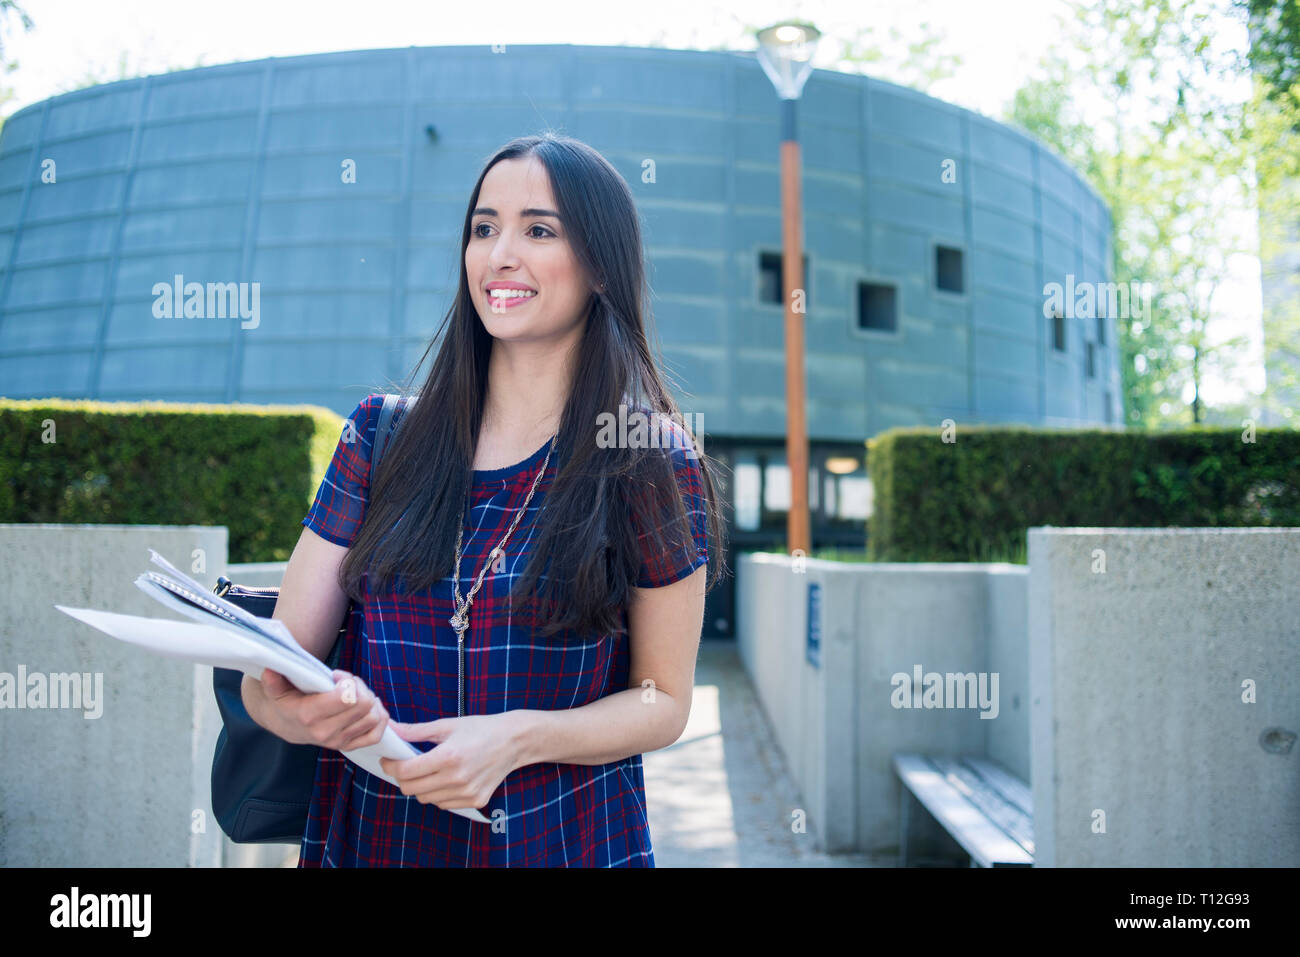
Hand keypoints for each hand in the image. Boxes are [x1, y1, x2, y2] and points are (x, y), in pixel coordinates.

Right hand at [258, 668, 388, 750]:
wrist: (285, 724)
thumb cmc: (285, 700)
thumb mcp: (276, 688)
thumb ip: (274, 680)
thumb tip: (270, 671)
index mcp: (309, 716)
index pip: (347, 698)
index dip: (348, 681)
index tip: (337, 676)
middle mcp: (325, 732)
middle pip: (364, 705)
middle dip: (360, 687)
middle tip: (349, 682)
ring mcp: (338, 741)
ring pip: (373, 717)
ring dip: (370, 699)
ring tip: (356, 693)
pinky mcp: (348, 746)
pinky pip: (376, 735)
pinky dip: (379, 718)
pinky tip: (370, 706)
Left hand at [379, 712, 529, 811]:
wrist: (514, 741)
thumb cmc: (481, 729)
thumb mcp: (447, 725)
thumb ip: (415, 731)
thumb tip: (391, 729)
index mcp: (449, 756)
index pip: (406, 771)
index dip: (391, 766)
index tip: (388, 760)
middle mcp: (457, 778)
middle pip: (411, 789)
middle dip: (402, 777)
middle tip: (405, 765)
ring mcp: (467, 792)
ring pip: (426, 799)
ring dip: (420, 786)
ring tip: (428, 770)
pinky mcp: (475, 801)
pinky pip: (443, 804)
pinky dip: (437, 794)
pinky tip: (445, 779)